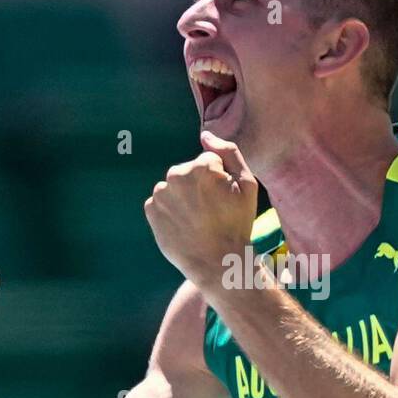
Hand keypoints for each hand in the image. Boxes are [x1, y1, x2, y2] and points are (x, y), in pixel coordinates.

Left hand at [144, 131, 258, 288]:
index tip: (223, 200)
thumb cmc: (237, 224)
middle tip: (211, 211)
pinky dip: (170, 211)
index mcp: (201, 166)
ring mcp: (160, 194)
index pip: (209, 162)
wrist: (218, 262)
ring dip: (183, 198)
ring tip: (197, 220)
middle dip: (198, 186)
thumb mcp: (247, 185)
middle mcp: (176, 175)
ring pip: (173, 187)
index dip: (219, 180)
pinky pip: (160, 203)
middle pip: (188, 172)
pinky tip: (184, 225)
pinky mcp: (150, 210)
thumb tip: (206, 135)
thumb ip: (229, 152)